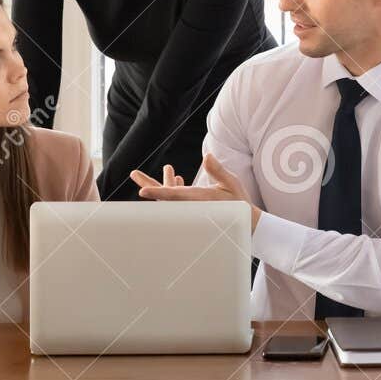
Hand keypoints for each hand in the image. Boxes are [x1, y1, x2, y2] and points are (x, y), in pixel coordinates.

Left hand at [131, 154, 259, 226]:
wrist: (245, 223)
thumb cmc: (239, 203)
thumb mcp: (231, 184)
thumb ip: (218, 171)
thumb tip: (206, 156)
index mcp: (199, 199)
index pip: (175, 196)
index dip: (158, 194)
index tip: (143, 192)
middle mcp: (191, 205)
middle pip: (164, 196)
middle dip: (149, 184)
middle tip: (134, 174)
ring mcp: (191, 207)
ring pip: (169, 195)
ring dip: (159, 183)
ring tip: (145, 173)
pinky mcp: (194, 206)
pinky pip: (178, 197)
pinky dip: (173, 186)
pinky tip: (176, 176)